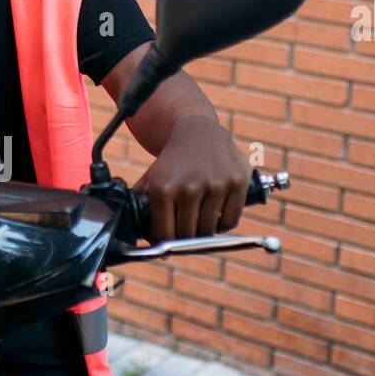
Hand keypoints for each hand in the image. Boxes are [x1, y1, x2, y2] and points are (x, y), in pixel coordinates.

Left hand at [133, 116, 251, 242]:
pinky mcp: (238, 182)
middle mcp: (189, 187)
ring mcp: (215, 185)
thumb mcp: (151, 179)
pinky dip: (223, 225)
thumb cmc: (173, 162)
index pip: (165, 234)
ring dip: (204, 233)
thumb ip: (140, 205)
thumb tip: (136, 236)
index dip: (166, 244)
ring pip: (209, 231)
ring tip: (199, 223)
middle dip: (185, 239)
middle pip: (187, 235)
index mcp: (163, 188)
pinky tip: (216, 216)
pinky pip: (230, 221)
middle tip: (185, 234)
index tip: (168, 244)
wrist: (197, 132)